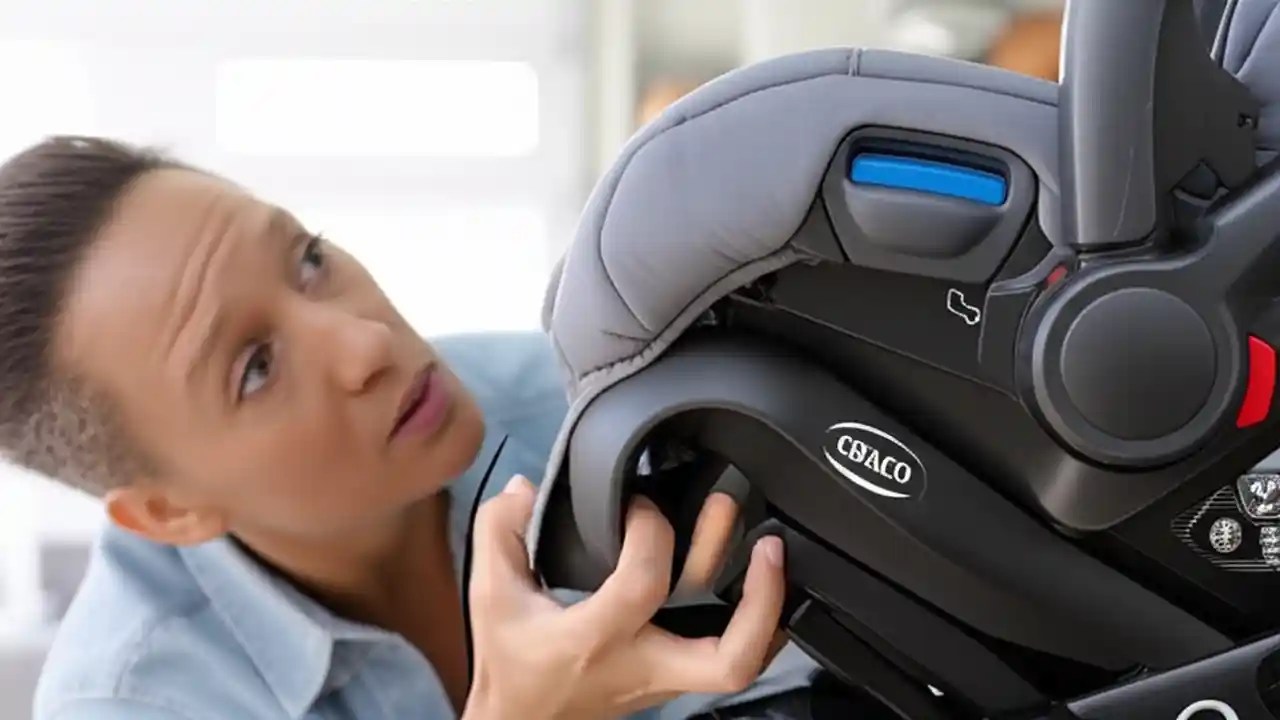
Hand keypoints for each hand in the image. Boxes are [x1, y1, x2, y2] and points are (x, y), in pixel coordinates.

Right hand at [462, 475, 786, 719]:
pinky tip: (761, 582)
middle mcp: (644, 666)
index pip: (644, 585)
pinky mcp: (677, 681)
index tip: (639, 504)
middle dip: (759, 598)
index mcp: (596, 640)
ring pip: (743, 662)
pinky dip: (757, 622)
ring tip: (775, 551)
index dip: (651, 532)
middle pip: (729, 656)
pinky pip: (733, 657)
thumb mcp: (491, 596)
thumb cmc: (510, 662)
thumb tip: (527, 489)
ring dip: (770, 608)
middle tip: (766, 541)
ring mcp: (668, 680)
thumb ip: (501, 534)